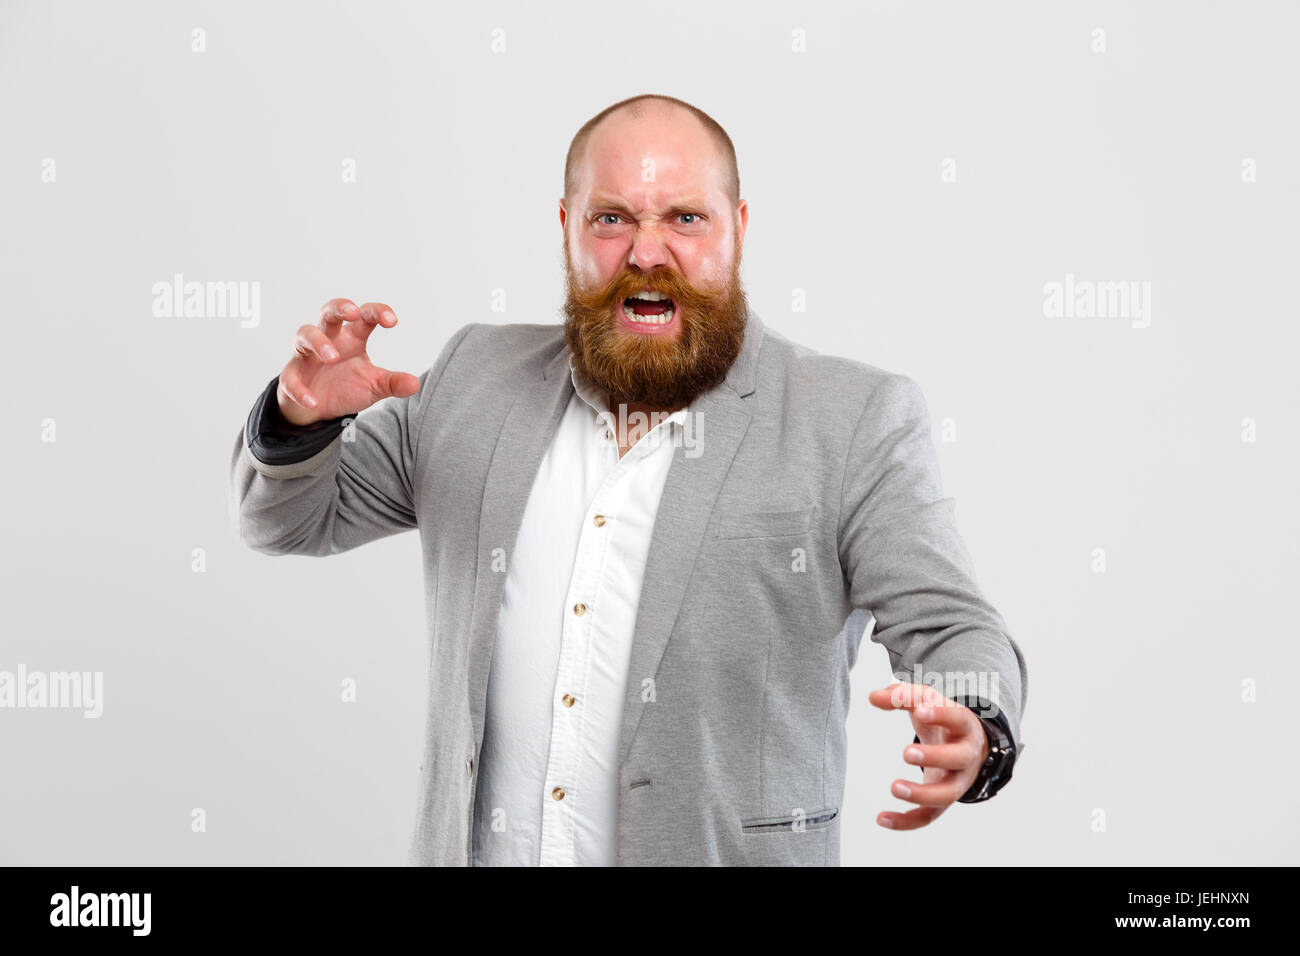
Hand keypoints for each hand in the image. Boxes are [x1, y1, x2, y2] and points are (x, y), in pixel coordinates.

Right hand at [277, 298, 420, 425]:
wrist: (319, 408)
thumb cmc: (347, 386)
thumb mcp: (373, 386)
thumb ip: (392, 383)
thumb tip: (414, 383)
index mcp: (352, 339)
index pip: (364, 317)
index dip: (376, 313)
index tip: (392, 321)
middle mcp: (329, 341)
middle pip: (329, 313)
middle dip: (339, 308)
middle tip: (352, 312)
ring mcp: (307, 356)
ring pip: (304, 335)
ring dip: (318, 342)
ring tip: (332, 357)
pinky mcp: (291, 376)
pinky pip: (290, 378)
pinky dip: (299, 388)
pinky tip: (313, 400)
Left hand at [867, 682, 989, 829]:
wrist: (968, 745)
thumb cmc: (942, 719)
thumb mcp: (927, 700)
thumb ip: (901, 695)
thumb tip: (873, 697)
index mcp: (963, 725)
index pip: (957, 718)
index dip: (941, 715)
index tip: (920, 712)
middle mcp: (965, 755)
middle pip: (958, 759)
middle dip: (935, 757)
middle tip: (907, 753)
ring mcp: (957, 782)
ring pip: (947, 794)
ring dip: (922, 794)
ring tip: (894, 787)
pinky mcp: (943, 802)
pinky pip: (928, 816)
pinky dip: (906, 821)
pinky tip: (881, 818)